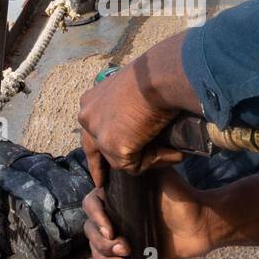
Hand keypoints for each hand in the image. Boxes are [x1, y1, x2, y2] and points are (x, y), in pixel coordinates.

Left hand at [77, 31, 200, 186]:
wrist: (157, 76)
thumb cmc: (153, 76)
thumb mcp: (133, 90)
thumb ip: (130, 110)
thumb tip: (144, 130)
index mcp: (91, 100)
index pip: (91, 128)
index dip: (99, 145)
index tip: (102, 157)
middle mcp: (87, 116)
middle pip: (92, 148)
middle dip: (98, 167)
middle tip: (101, 182)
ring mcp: (98, 133)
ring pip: (118, 159)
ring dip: (144, 158)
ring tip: (170, 152)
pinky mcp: (113, 147)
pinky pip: (134, 166)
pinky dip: (155, 161)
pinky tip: (171, 152)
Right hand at [82, 168, 215, 258]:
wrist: (200, 223)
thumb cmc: (180, 196)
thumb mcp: (160, 174)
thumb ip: (141, 165)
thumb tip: (122, 156)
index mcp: (115, 194)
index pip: (91, 204)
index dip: (96, 218)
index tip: (111, 230)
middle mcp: (114, 213)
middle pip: (90, 230)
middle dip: (103, 243)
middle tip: (126, 249)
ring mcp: (120, 234)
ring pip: (96, 248)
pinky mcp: (128, 252)